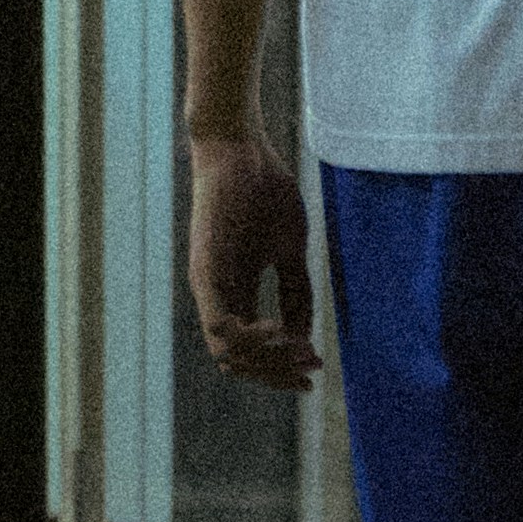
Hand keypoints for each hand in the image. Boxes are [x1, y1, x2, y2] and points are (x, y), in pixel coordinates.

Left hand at [186, 129, 319, 392]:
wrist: (240, 147)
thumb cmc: (265, 191)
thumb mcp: (290, 249)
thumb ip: (296, 290)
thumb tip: (305, 334)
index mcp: (238, 291)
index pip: (253, 350)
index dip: (283, 367)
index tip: (317, 366)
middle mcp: (219, 296)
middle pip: (241, 362)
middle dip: (277, 374)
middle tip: (310, 368)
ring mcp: (209, 285)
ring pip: (227, 353)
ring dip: (266, 360)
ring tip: (296, 346)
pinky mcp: (206, 270)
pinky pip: (218, 325)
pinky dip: (249, 338)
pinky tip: (278, 330)